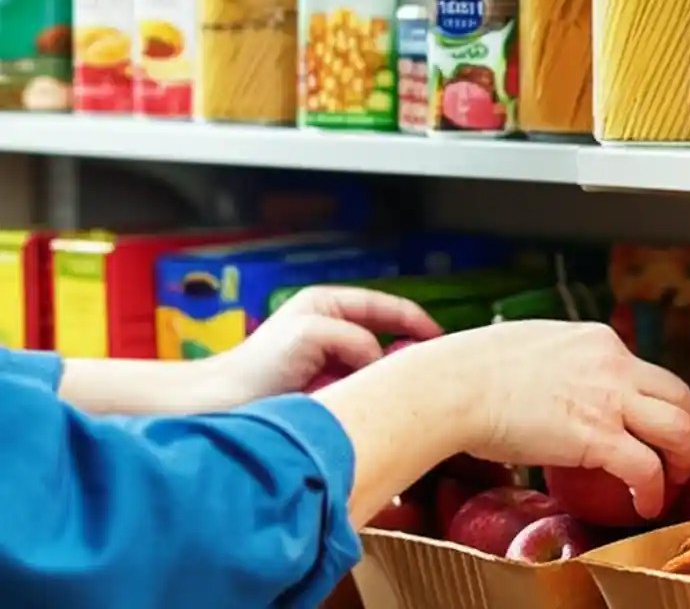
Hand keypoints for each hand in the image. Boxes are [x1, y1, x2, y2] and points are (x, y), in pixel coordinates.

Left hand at [213, 286, 441, 403]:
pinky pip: (365, 391)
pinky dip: (375, 398)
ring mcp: (333, 362)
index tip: (441, 341)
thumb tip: (379, 362)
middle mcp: (333, 330)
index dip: (417, 321)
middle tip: (429, 372)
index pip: (386, 307)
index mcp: (328, 306)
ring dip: (389, 379)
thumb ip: (353, 339)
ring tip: (405, 394)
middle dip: (408, 352)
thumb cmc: (255, 366)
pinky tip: (381, 411)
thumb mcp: (310, 334)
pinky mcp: (330, 392)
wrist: (219, 407)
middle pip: (387, 336)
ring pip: (378, 367)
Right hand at [378, 321, 689, 517]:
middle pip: (678, 395)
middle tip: (686, 454)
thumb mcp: (529, 347)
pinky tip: (646, 504)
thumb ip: (556, 363)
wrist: (452, 387)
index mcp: (596, 340)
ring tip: (674, 481)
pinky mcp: (597, 436)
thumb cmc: (470, 371)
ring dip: (684, 459)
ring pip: (677, 428)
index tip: (655, 425)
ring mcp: (609, 398)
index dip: (660, 402)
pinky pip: (645, 468)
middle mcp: (613, 362)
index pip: (647, 371)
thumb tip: (550, 387)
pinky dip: (653, 490)